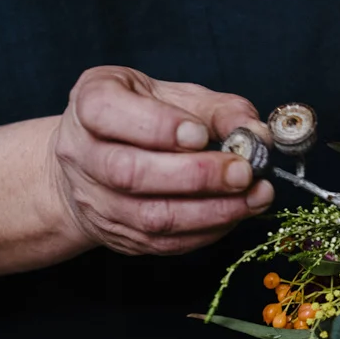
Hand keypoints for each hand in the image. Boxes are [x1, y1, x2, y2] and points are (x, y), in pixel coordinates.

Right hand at [49, 66, 275, 256]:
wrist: (97, 160)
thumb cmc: (140, 119)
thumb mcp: (171, 95)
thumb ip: (215, 109)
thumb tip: (257, 132)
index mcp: (90, 104)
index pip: (106, 113)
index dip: (157, 126)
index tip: (200, 134)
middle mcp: (82, 153)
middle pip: (130, 172)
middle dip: (195, 175)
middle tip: (242, 172)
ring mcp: (96, 200)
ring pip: (151, 216)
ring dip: (211, 211)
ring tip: (254, 197)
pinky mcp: (120, 235)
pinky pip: (165, 242)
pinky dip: (207, 231)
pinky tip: (236, 214)